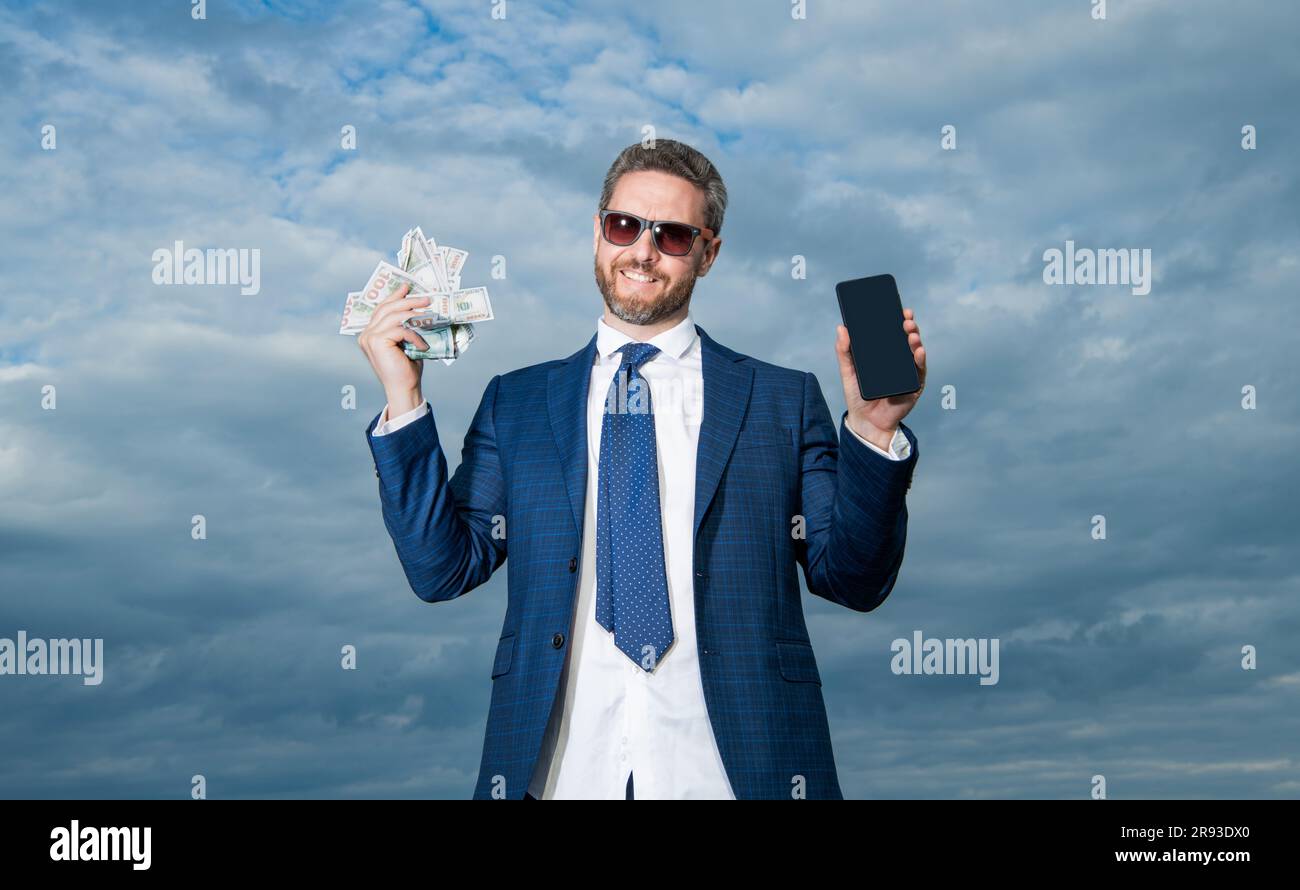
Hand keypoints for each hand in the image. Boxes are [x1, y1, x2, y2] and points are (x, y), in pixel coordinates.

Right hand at [357, 282, 431, 415]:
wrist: (404, 388)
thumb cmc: (407, 367)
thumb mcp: (406, 342)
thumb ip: (404, 326)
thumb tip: (417, 307)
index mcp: (370, 333)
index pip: (381, 308)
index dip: (394, 296)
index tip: (407, 287)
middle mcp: (366, 334)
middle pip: (387, 308)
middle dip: (407, 300)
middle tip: (426, 299)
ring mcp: (369, 338)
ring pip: (394, 316)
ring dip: (415, 315)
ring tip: (431, 316)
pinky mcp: (376, 342)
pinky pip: (400, 329)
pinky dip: (415, 335)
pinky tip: (423, 345)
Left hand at [835, 308, 925, 449]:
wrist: (866, 422)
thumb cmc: (858, 396)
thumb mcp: (848, 371)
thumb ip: (844, 351)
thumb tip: (841, 327)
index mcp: (886, 354)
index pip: (894, 333)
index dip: (899, 320)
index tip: (900, 308)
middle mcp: (900, 360)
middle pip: (907, 339)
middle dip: (909, 327)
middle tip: (906, 319)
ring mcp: (908, 372)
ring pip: (916, 351)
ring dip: (916, 340)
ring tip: (911, 334)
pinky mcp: (914, 385)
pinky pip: (919, 370)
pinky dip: (920, 359)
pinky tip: (918, 351)